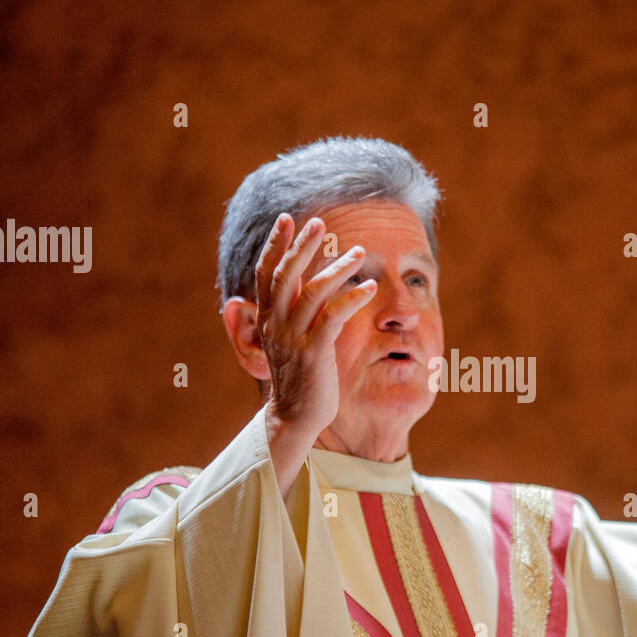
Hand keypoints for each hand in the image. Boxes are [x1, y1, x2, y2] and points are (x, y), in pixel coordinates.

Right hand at [255, 213, 376, 440]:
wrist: (295, 417)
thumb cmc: (298, 378)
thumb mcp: (287, 342)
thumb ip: (289, 315)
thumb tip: (297, 291)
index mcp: (268, 319)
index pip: (266, 273)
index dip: (275, 245)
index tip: (287, 219)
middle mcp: (277, 325)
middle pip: (286, 275)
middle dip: (302, 245)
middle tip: (319, 222)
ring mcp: (294, 338)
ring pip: (312, 292)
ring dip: (337, 268)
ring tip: (360, 251)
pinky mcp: (315, 353)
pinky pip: (334, 317)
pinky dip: (353, 298)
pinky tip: (369, 288)